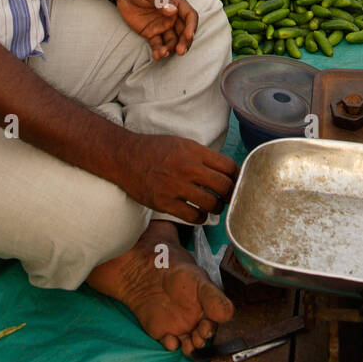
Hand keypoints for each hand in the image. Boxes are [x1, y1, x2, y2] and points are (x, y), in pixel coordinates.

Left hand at [116, 0, 197, 58]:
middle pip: (184, 31)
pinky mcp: (152, 33)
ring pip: (172, 40)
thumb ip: (161, 0)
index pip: (189, 16)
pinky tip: (156, 56)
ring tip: (163, 53)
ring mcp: (162, 25)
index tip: (189, 35)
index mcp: (176, 3)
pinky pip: (158, 44)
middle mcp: (172, 16)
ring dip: (171, 48)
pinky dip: (159, 51)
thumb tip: (173, 11)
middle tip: (180, 51)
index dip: (192, 26)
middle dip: (184, 42)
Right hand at [121, 133, 239, 220]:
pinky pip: (193, 216)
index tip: (237, 182)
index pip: (228, 166)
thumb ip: (203, 156)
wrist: (125, 157)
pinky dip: (200, 218)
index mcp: (194, 151)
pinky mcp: (165, 202)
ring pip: (211, 203)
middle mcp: (187, 167)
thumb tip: (226, 171)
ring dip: (217, 208)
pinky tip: (199, 214)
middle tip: (228, 198)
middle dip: (230, 195)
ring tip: (214, 207)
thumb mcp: (182, 143)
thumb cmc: (155, 150)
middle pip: (224, 186)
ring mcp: (176, 186)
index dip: (237, 176)